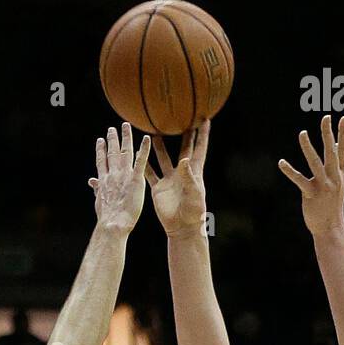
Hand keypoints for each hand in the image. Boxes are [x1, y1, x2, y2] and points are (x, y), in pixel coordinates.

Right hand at [89, 122, 150, 233]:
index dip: (101, 150)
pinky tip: (147, 138)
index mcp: (104, 180)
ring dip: (125, 138)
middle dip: (112, 139)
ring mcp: (124, 175)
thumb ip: (97, 188)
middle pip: (113, 152)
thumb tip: (91, 181)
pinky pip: (141, 161)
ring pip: (125, 152)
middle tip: (112, 128)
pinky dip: (144, 149)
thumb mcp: (99, 200)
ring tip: (126, 127)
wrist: (113, 223)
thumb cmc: (107, 217)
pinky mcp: (136, 179)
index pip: (102, 161)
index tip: (100, 140)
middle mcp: (113, 174)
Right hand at [146, 121, 209, 237]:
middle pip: (183, 148)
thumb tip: (184, 159)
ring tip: (155, 131)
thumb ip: (188, 176)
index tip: (205, 118)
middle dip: (183, 133)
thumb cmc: (193, 212)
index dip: (202, 134)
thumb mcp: (193, 193)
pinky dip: (144, 164)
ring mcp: (169, 180)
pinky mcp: (158, 188)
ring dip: (159, 146)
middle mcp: (182, 173)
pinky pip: (150, 173)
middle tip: (180, 117)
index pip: (199, 148)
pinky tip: (138, 154)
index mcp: (194, 172)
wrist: (181, 228)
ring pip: (163, 158)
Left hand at [278, 115, 343, 235]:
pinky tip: (281, 162)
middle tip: (326, 117)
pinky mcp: (311, 194)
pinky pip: (299, 180)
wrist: (330, 228)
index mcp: (340, 173)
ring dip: (308, 147)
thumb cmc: (332, 205)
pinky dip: (289, 171)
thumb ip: (337, 165)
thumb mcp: (339, 183)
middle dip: (328, 134)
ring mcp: (323, 186)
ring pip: (315, 162)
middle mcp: (333, 177)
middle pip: (331, 151)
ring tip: (302, 133)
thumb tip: (335, 145)